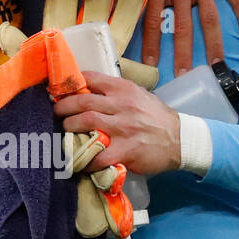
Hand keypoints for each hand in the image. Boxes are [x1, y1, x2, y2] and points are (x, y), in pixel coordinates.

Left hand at [54, 71, 182, 175]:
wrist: (181, 140)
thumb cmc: (158, 118)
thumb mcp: (139, 96)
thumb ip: (117, 93)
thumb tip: (90, 92)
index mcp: (124, 89)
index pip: (91, 78)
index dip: (71, 83)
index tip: (59, 90)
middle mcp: (122, 105)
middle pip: (83, 102)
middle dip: (63, 107)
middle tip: (56, 113)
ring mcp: (124, 128)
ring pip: (86, 123)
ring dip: (69, 128)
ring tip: (64, 132)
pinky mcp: (126, 150)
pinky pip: (98, 155)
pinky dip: (84, 158)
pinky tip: (78, 160)